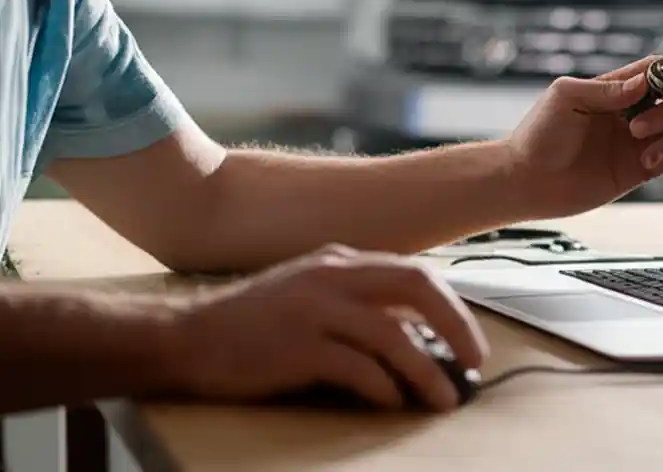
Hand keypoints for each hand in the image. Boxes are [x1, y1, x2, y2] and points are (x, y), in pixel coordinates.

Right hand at [167, 244, 487, 410]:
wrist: (186, 337)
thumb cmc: (255, 324)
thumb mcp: (313, 295)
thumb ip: (361, 304)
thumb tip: (420, 334)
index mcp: (341, 261)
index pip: (416, 273)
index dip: (453, 308)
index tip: (471, 343)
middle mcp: (333, 276)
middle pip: (416, 288)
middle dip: (456, 326)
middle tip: (475, 363)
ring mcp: (314, 309)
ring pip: (393, 336)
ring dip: (427, 371)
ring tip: (443, 399)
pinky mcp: (296, 347)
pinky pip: (357, 368)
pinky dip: (383, 388)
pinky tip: (392, 403)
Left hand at [506, 55, 662, 218]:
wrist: (527, 181)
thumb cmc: (539, 134)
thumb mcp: (567, 98)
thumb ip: (607, 89)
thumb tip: (645, 81)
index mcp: (611, 91)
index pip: (653, 72)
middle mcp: (626, 114)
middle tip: (635, 127)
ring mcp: (632, 143)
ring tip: (643, 150)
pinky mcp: (635, 171)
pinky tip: (647, 163)